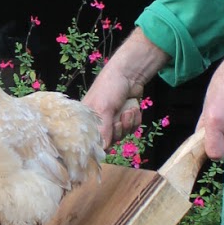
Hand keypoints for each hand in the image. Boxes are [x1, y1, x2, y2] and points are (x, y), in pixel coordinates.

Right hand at [83, 32, 168, 148]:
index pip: (91, 141)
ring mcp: (114, 121)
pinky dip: (135, 119)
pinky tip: (133, 108)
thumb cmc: (109, 87)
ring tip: (127, 110)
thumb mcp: (103, 109)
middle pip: (109, 141)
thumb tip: (102, 150)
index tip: (107, 140)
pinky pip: (132, 128)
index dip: (100, 143)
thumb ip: (103, 131)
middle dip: (117, 131)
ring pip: (122, 135)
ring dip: (128, 123)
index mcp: (88, 120)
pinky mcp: (126, 118)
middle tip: (117, 120)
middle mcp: (99, 122)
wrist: (130, 74)